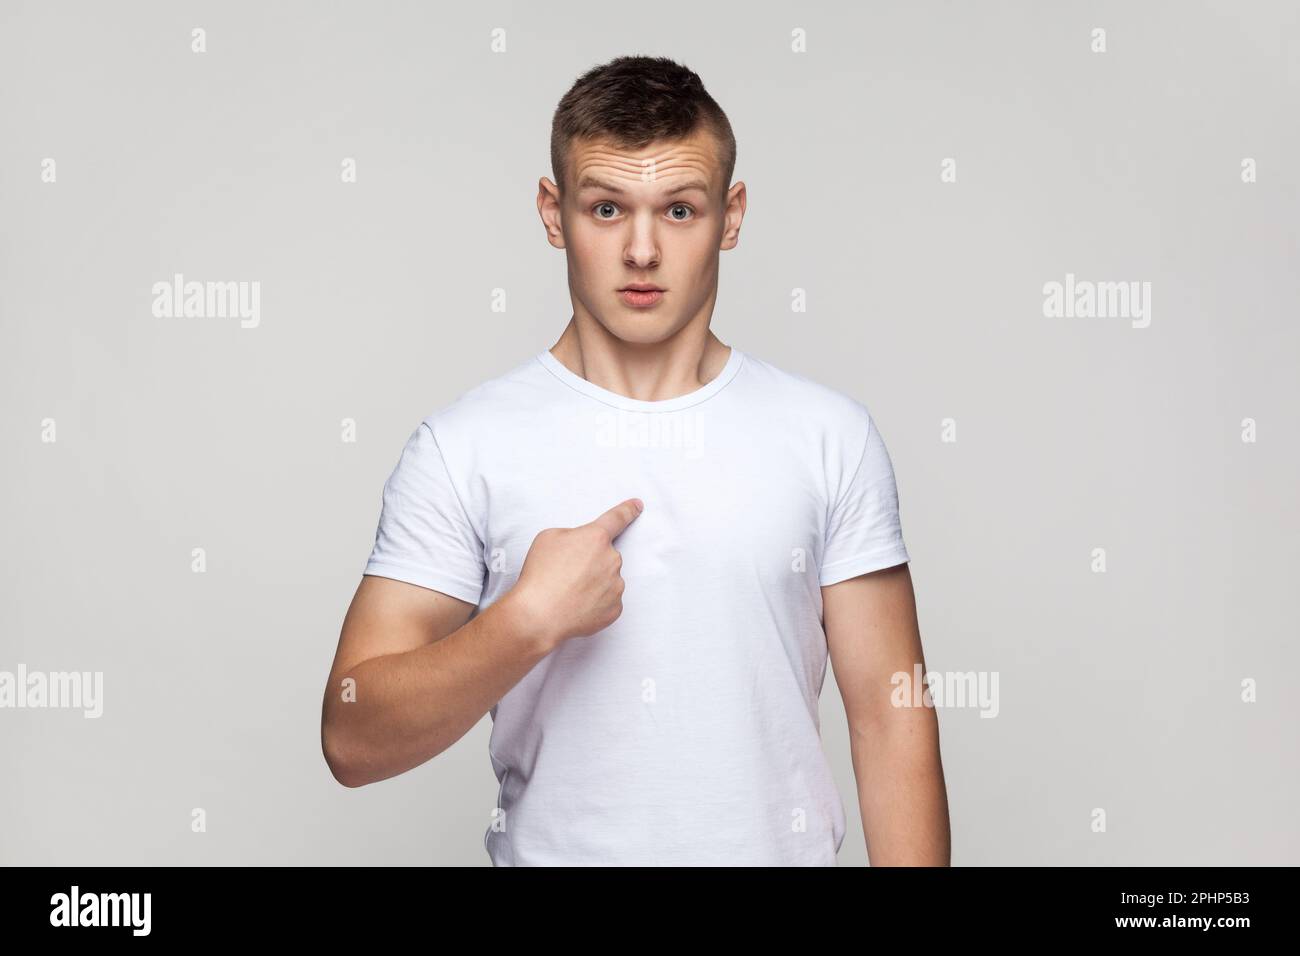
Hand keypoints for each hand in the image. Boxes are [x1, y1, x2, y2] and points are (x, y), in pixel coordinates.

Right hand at [508, 498, 643, 647]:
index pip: (617, 518)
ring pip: (608, 579)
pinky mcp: (616, 608)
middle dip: (590, 561)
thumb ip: (572, 534)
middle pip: (605, 555)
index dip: (628, 510)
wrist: (539, 615)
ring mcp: (616, 586)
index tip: (637, 506)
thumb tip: (581, 544)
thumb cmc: (540, 575)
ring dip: (593, 582)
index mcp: (596, 537)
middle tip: (566, 573)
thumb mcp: (548, 538)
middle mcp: (612, 559)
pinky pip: (608, 600)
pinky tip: (576, 606)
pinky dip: (594, 603)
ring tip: (568, 592)